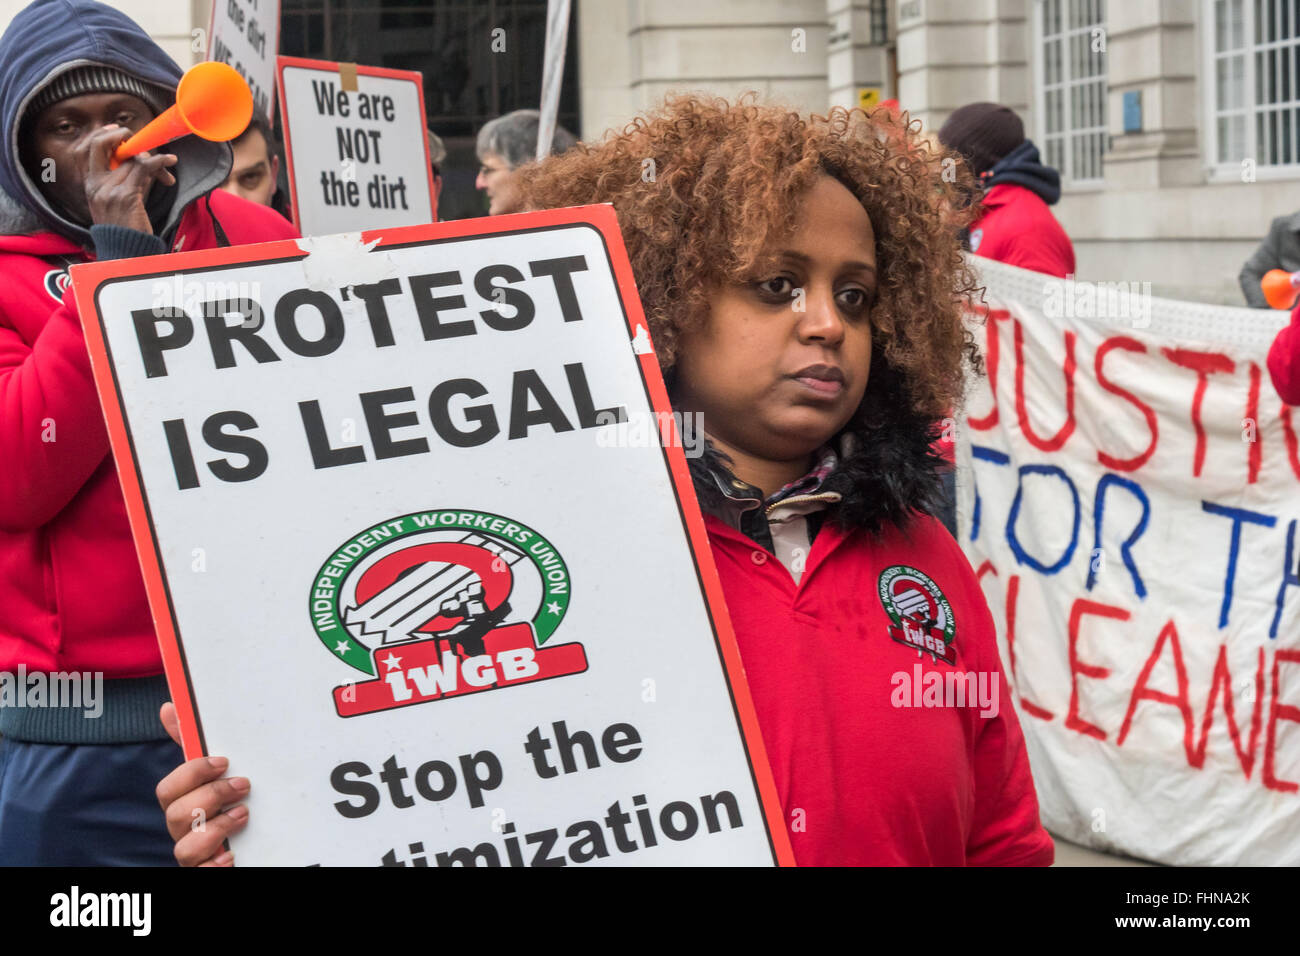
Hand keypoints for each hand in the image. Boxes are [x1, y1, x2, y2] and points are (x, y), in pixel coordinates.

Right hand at [82, 125, 176, 233]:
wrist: (127, 253)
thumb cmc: (128, 228)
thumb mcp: (120, 200)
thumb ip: (126, 178)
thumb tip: (143, 159)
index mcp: (89, 184)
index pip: (86, 149)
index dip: (102, 136)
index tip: (119, 132)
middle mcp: (94, 185)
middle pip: (99, 144)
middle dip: (120, 135)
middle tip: (141, 139)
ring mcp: (108, 190)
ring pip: (130, 158)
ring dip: (152, 159)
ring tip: (167, 168)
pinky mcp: (125, 196)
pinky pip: (143, 168)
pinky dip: (159, 161)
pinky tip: (169, 161)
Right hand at [155, 701, 248, 865]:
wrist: (258, 845)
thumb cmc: (229, 803)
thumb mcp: (217, 771)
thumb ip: (195, 744)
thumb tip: (170, 707)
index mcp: (183, 803)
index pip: (169, 789)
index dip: (192, 773)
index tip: (222, 761)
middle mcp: (184, 830)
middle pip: (176, 815)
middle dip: (210, 796)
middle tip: (243, 785)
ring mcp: (194, 853)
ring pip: (185, 848)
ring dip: (216, 829)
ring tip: (244, 815)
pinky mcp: (206, 870)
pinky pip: (201, 873)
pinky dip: (215, 865)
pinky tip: (232, 854)